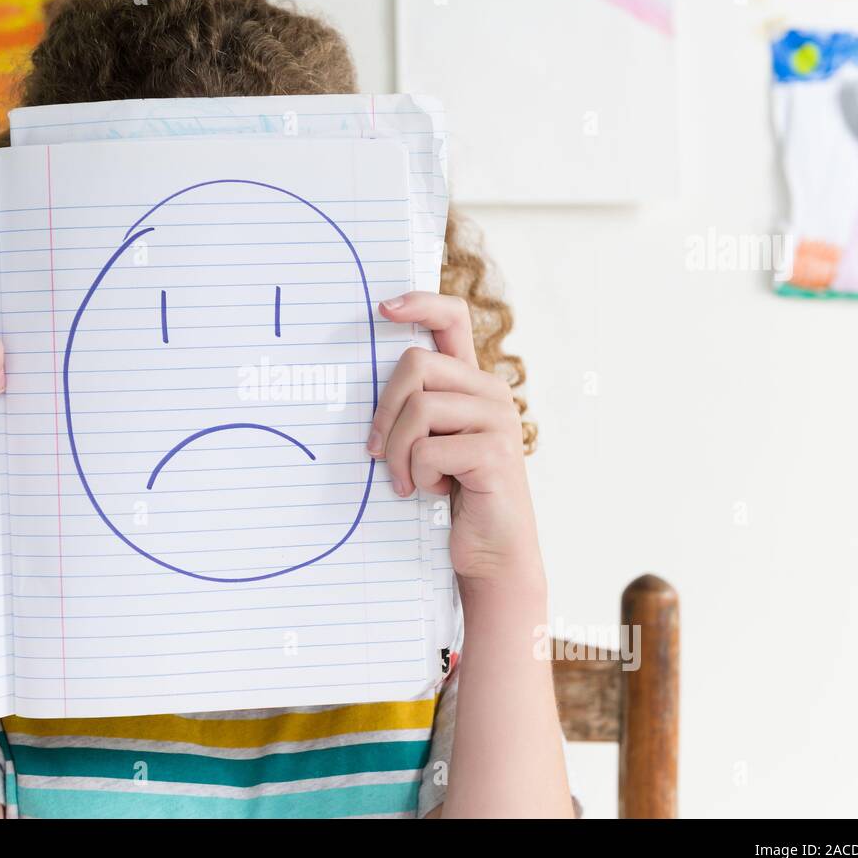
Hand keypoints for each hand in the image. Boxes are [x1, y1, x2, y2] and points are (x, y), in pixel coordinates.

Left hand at [369, 292, 542, 590]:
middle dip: (384, 411)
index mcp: (473, 383)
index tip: (383, 308)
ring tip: (407, 480)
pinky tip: (434, 492)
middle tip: (378, 452)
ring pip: (417, 409)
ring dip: (398, 453)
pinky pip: (427, 450)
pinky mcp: (494, 452)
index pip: (453, 318)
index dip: (419, 304)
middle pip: (415, 365)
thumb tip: (360, 383)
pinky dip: (417, 477)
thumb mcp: (429, 442)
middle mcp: (490, 392)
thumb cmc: (452, 495)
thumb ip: (415, 407)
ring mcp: (497, 420)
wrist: (491, 553)